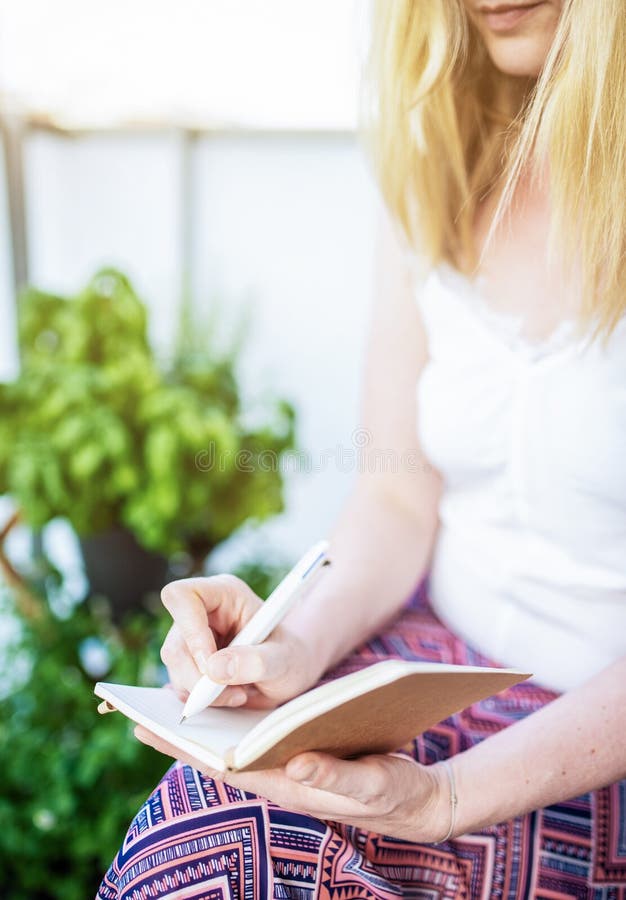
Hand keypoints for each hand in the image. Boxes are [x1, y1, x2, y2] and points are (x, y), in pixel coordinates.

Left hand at [133, 726, 450, 842]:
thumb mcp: (371, 784)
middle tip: (142, 711)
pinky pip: (258, 739)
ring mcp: (288, 766)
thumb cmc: (392, 793)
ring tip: (174, 701)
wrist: (413, 800)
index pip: (226, 767)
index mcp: (290, 785)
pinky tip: (226, 704)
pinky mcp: (300, 756)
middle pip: (222, 755)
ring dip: (206, 727)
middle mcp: (281, 776)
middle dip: (183, 734)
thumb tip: (295, 762)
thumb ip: (336, 776)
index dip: (185, 747)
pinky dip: (235, 723)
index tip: (144, 727)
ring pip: (236, 746)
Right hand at [159, 574, 321, 709]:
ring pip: (174, 668)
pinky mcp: (190, 662)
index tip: (211, 664)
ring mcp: (193, 638)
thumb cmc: (292, 656)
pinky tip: (229, 695)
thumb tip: (216, 669)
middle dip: (199, 676)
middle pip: (174, 643)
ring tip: (240, 693)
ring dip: (203, 691)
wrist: (292, 673)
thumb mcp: (284, 659)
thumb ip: (255, 661)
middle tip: (233, 692)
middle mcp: (203, 612)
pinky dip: (202, 698)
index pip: (183, 597)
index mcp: (225, 594)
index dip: (190, 631)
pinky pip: (180, 684)